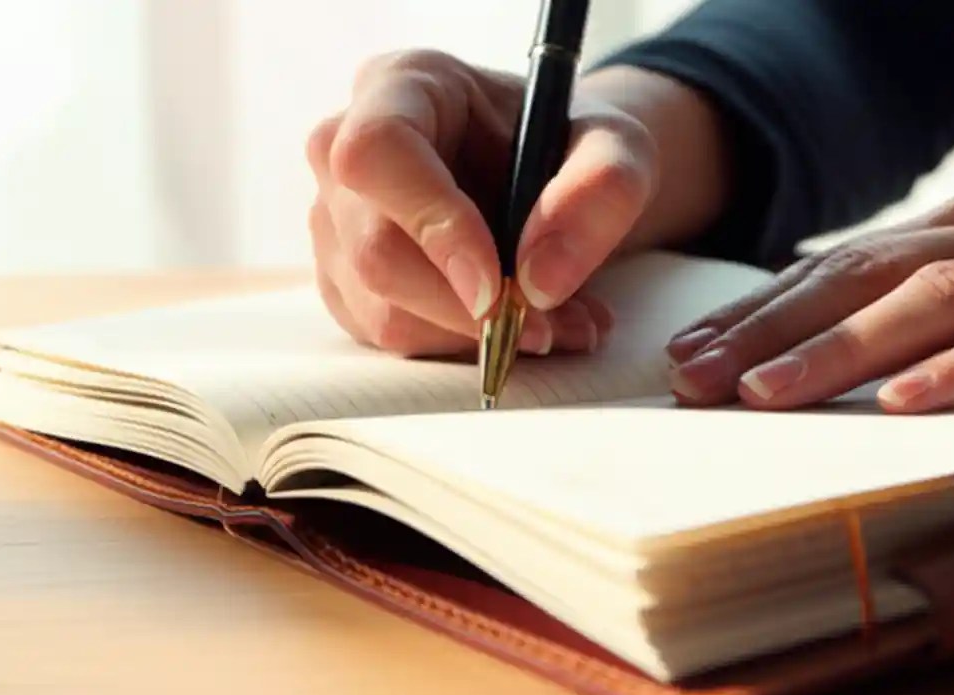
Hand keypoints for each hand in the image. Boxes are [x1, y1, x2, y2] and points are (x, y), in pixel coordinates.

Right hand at [305, 51, 727, 356]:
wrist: (549, 177)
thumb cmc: (570, 145)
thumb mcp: (618, 146)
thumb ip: (601, 191)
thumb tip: (541, 280)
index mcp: (401, 86)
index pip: (378, 152)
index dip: (431, 223)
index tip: (497, 285)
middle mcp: (345, 150)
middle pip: (374, 248)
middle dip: (467, 308)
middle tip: (547, 325)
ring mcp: (335, 222)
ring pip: (381, 308)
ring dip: (476, 337)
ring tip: (558, 323)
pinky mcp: (345, 282)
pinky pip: (390, 337)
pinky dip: (461, 349)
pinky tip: (518, 326)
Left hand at [667, 185, 953, 412]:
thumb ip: (927, 295)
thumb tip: (809, 339)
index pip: (843, 261)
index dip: (762, 308)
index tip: (690, 352)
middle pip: (870, 273)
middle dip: (773, 327)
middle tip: (694, 378)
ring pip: (937, 300)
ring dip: (842, 349)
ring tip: (762, 394)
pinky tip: (902, 405)